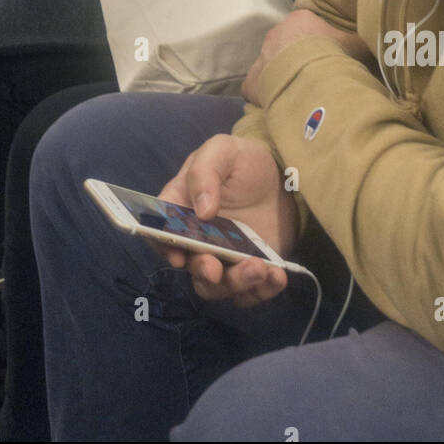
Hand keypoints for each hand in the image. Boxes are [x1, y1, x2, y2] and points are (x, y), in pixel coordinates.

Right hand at [157, 135, 298, 305]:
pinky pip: (249, 293)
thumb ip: (205, 172)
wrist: (283, 178)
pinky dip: (262, 291)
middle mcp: (197, 239)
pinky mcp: (248, 270)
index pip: (161, 233)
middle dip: (203, 272)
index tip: (178, 256)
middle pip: (191, 266)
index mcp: (180, 209)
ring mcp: (223, 258)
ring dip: (235, 284)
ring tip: (261, 269)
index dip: (164, 248)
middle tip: (216, 269)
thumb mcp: (223, 150)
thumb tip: (202, 211)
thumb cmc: (244, 161)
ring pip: (218, 286)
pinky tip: (277, 276)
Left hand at [242, 8, 372, 104]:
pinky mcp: (252, 82)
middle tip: (313, 78)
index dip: (317, 44)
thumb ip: (360, 41)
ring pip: (271, 67)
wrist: (311, 78)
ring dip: (282, 78)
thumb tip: (377, 41)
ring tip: (299, 94)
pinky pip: (256, 89)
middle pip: (286, 47)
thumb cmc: (335, 56)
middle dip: (297, 61)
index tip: (327, 59)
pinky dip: (265, 97)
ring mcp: (261, 58)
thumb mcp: (357, 45)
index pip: (306, 29)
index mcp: (299, 20)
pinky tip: (279, 106)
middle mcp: (275, 35)